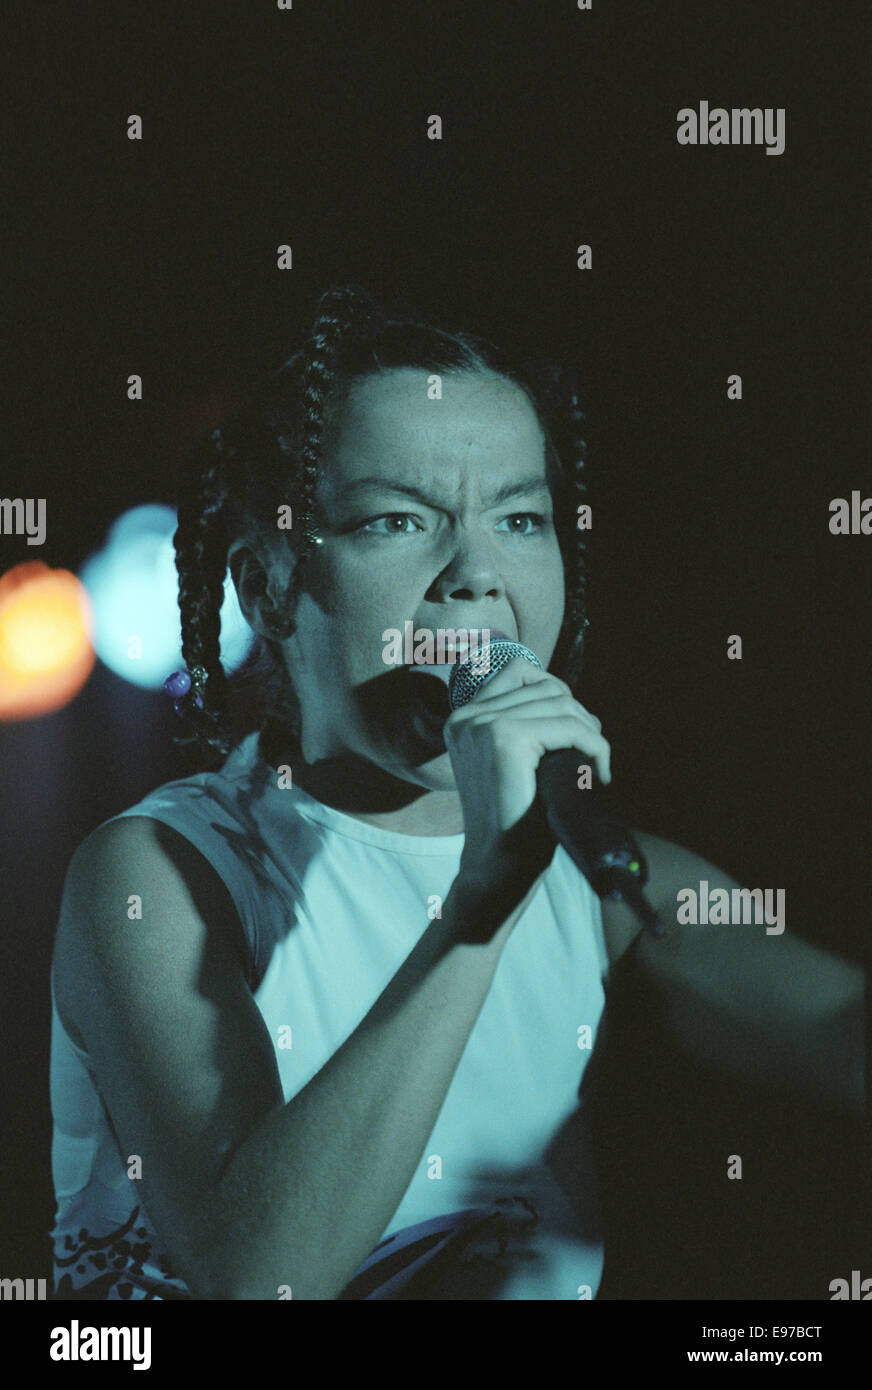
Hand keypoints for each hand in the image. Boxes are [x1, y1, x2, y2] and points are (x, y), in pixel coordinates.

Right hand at [444, 656, 610, 908]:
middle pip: (547, 687)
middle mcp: (467, 716)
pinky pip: (569, 726)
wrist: (499, 866)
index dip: (557, 695)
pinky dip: (594, 747)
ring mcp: (483, 725)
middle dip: (580, 719)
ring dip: (590, 735)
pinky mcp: (505, 738)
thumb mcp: (514, 762)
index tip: (573, 734)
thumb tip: (568, 698)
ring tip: (594, 769)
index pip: (520, 671)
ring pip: (562, 704)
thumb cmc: (515, 819)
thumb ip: (525, 725)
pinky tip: (598, 775)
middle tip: (590, 758)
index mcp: (463, 718)